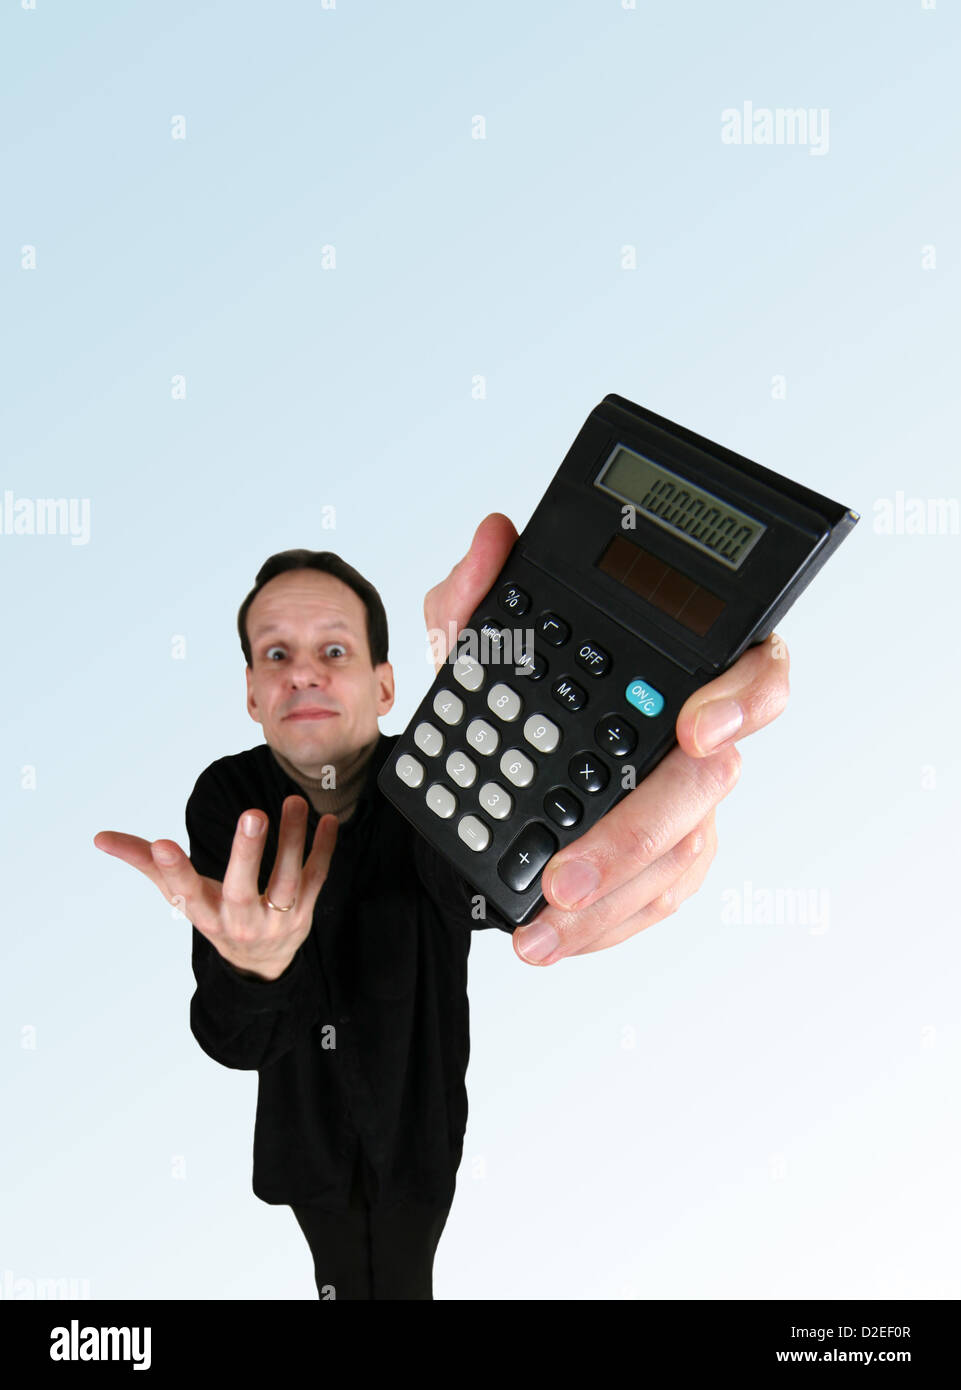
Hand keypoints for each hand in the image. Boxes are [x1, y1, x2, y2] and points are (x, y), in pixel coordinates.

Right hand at [93, 797, 338, 979]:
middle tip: (251, 814)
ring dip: (292, 840)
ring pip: (288, 880)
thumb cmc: (214, 914)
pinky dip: (324, 850)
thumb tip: (101, 837)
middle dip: (246, 853)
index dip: (172, 870)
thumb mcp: (181, 895)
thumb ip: (144, 862)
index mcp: (204, 913)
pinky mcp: (305, 913)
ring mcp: (275, 920)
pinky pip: (318, 879)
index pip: (184, 893)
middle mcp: (239, 920)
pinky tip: (326, 821)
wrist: (258, 965)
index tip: (162, 844)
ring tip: (292, 801)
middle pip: (242, 889)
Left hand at [423, 515, 789, 964]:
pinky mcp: (669, 861)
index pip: (755, 672)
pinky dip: (605, 926)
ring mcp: (688, 806)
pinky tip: (554, 937)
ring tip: (542, 924)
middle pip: (708, 788)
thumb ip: (481, 592)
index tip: (692, 726)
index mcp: (677, 673)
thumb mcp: (479, 639)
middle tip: (568, 874)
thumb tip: (492, 538)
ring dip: (610, 899)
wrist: (495, 762)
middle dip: (635, 834)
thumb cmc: (512, 690)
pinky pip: (656, 901)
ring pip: (680, 858)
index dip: (743, 699)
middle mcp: (698, 741)